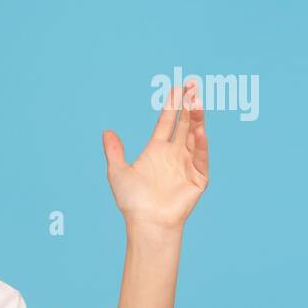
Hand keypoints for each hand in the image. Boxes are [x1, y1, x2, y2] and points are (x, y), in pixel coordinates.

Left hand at [102, 80, 208, 230]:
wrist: (147, 222)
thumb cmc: (132, 200)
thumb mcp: (118, 171)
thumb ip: (114, 151)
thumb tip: (107, 131)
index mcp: (157, 151)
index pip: (167, 123)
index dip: (172, 106)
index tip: (177, 88)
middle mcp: (174, 154)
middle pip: (184, 125)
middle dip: (188, 106)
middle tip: (192, 85)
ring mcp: (187, 165)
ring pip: (194, 137)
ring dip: (196, 119)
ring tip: (197, 101)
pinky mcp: (198, 178)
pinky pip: (201, 158)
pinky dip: (201, 145)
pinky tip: (199, 130)